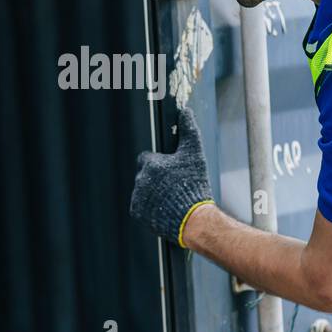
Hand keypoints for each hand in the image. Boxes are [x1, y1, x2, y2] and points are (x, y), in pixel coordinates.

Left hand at [130, 107, 214, 247]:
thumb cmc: (194, 185)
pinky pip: (140, 206)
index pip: (147, 158)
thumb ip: (189, 131)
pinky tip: (165, 208)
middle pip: (145, 175)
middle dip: (156, 179)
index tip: (170, 170)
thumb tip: (186, 112)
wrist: (193, 219)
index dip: (160, 163)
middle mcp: (140, 179)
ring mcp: (137, 197)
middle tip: (173, 186)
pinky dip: (150, 207)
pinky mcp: (137, 212)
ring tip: (171, 199)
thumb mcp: (194, 155)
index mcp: (151, 163)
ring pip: (142, 190)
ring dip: (153, 193)